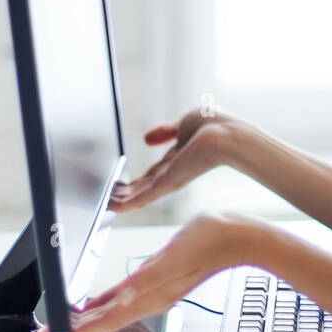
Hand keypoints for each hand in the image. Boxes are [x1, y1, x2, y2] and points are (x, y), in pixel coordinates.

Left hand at [35, 210, 268, 331]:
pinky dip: (107, 304)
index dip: (76, 330)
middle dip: (75, 328)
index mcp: (150, 295)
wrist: (240, 238)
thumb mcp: (174, 257)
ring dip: (88, 319)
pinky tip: (100, 302)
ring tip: (66, 323)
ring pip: (114, 311)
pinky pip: (126, 298)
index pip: (105, 320)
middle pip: (105, 320)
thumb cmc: (210, 242)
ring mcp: (156, 290)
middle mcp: (150, 297)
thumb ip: (147, 280)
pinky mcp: (161, 279)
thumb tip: (121, 298)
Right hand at [109, 107, 236, 213]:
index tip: (120, 184)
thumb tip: (147, 138)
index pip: (152, 174)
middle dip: (125, 193)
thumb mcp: (185, 123)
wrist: (227, 134)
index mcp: (178, 159)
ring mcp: (171, 180)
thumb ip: (166, 132)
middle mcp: (173, 173)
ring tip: (104, 205)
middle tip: (106, 198)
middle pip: (144, 187)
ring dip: (122, 200)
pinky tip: (112, 208)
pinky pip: (143, 198)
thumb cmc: (215, 126)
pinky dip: (126, 204)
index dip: (135, 181)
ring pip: (141, 195)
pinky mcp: (168, 184)